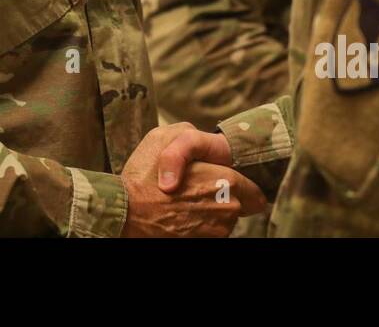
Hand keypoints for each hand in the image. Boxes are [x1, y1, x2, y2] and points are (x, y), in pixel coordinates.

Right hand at [120, 123, 264, 236]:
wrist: (123, 213)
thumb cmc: (143, 176)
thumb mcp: (162, 136)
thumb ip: (190, 134)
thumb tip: (202, 141)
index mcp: (226, 181)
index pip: (255, 192)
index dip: (243, 187)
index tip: (225, 184)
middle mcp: (227, 209)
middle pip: (238, 207)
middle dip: (222, 199)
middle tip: (195, 192)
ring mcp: (215, 231)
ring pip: (222, 222)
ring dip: (209, 214)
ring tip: (183, 205)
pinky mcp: (202, 244)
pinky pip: (208, 234)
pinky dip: (197, 227)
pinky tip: (178, 218)